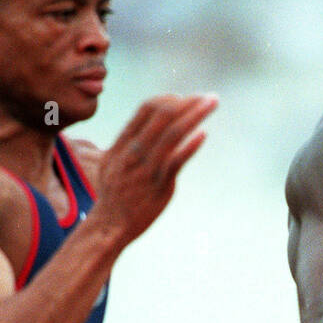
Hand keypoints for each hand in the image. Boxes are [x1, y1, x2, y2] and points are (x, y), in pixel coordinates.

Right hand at [93, 94, 217, 244]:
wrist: (109, 225)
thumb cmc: (113, 195)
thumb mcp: (112, 163)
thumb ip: (128, 143)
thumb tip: (144, 127)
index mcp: (123, 142)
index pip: (146, 109)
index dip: (168, 100)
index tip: (184, 99)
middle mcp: (134, 151)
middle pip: (163, 116)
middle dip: (189, 103)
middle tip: (209, 98)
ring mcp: (146, 167)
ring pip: (172, 134)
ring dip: (195, 115)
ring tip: (212, 104)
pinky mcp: (158, 185)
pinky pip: (176, 161)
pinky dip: (190, 146)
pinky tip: (203, 134)